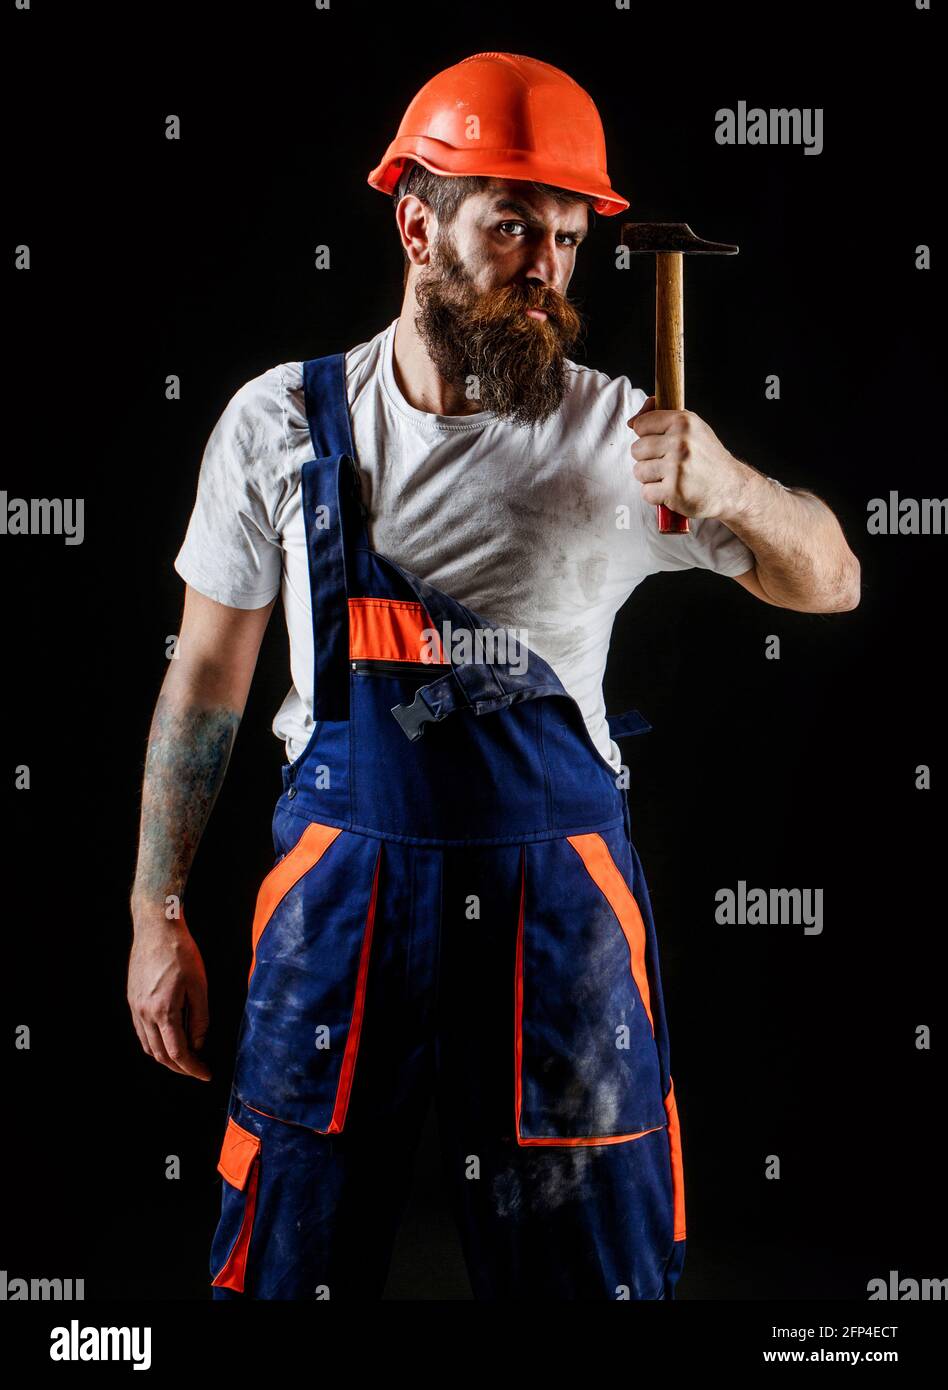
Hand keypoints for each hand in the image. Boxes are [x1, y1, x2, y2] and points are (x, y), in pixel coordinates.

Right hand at [127, 911, 210, 1079]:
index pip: (178, 1052)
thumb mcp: (199, 985)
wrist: (156, 928)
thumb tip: (199, 1044)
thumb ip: (200, 1018)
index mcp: (164, 1011)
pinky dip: (155, 1043)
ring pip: (148, 1045)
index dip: (193, 1068)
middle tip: (198, 1070)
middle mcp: (145, 1013)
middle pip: (160, 1054)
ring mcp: (135, 1007)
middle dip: (180, 1067)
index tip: (206, 1074)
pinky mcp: (132, 999)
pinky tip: (168, 1039)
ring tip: (186, 1059)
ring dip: (166, 1058)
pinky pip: (141, 1032)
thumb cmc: (182, 953)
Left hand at [628, 397, 747, 519]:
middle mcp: (680, 442)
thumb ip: (661, 417)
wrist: (731, 487)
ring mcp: (676, 468)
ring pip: (638, 471)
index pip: (641, 425)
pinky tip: (672, 491)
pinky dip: (656, 496)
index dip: (647, 436)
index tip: (661, 444)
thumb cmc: (707, 457)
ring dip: (650, 478)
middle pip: (636, 449)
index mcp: (683, 422)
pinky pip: (646, 493)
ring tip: (670, 477)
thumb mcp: (692, 428)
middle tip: (667, 464)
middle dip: (647, 459)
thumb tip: (632, 421)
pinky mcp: (674, 491)